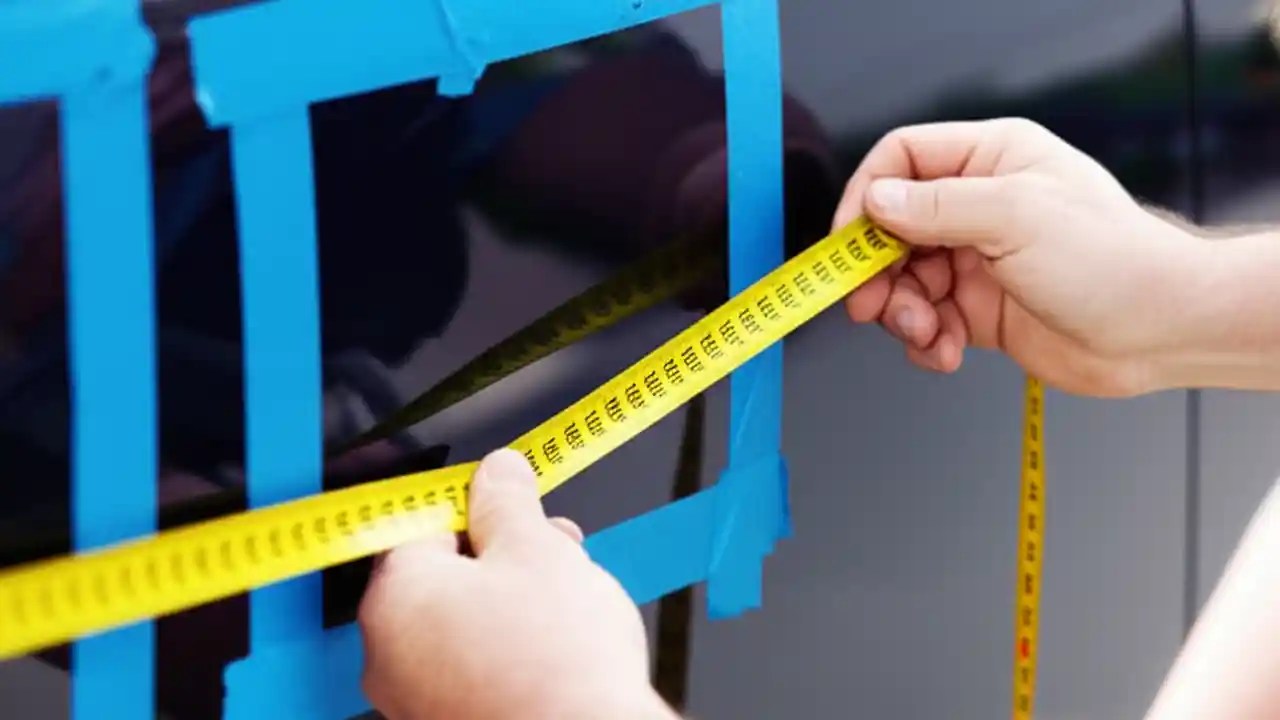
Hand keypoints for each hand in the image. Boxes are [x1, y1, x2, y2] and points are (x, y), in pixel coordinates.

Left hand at [357, 448, 676, 719]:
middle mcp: (387, 654)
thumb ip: (508, 502)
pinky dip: (507, 651)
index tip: (510, 499)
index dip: (475, 504)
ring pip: (461, 625)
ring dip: (509, 602)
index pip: (420, 522)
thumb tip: (497, 473)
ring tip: (570, 597)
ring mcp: (415, 700)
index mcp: (396, 595)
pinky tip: (555, 646)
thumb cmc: (556, 663)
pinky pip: (473, 670)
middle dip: (501, 554)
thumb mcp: (538, 549)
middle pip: (442, 576)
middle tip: (553, 547)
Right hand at [836, 118, 1214, 396]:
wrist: (1160, 332)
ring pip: (902, 281)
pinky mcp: (979, 309)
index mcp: (991, 159)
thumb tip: (877, 202)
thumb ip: (938, 207)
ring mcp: (977, 259)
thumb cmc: (1112, 262)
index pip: (902, 160)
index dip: (866, 198)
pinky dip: (926, 341)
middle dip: (876, 271)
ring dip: (903, 314)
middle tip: (870, 305)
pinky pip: (926, 321)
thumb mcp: (1017, 218)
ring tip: (928, 334)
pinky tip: (948, 351)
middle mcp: (979, 206)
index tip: (848, 243)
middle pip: (891, 229)